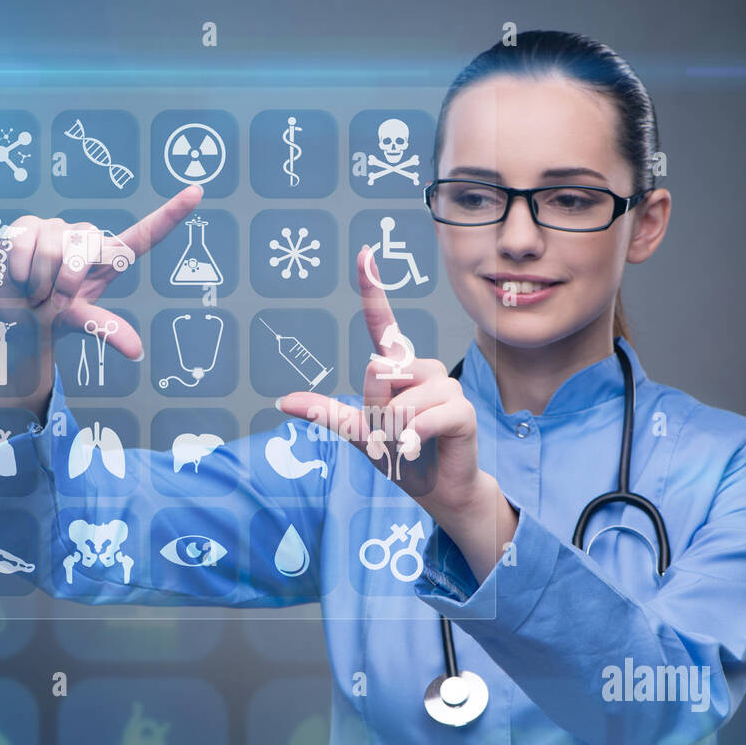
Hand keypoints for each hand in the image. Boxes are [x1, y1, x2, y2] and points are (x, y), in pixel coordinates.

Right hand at [0, 184, 204, 358]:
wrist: (13, 318)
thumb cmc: (54, 316)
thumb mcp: (83, 323)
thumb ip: (108, 330)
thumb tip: (136, 352)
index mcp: (111, 259)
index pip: (147, 233)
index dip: (172, 214)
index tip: (197, 192)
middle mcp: (88, 238)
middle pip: (85, 251)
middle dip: (65, 284)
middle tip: (53, 301)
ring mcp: (58, 228)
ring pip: (53, 250)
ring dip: (40, 281)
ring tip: (36, 292)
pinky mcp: (28, 224)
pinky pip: (25, 241)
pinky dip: (19, 268)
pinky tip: (16, 278)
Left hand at [276, 245, 487, 523]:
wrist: (440, 491)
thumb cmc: (402, 457)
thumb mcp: (360, 434)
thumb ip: (328, 414)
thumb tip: (283, 401)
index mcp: (399, 370)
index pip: (382, 325)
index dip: (372, 290)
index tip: (364, 253)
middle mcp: (424, 370)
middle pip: (380, 374)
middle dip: (377, 412)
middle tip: (393, 434)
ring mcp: (446, 388)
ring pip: (400, 400)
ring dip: (394, 430)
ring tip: (407, 445)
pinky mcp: (462, 411)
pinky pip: (425, 418)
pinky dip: (414, 437)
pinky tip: (414, 448)